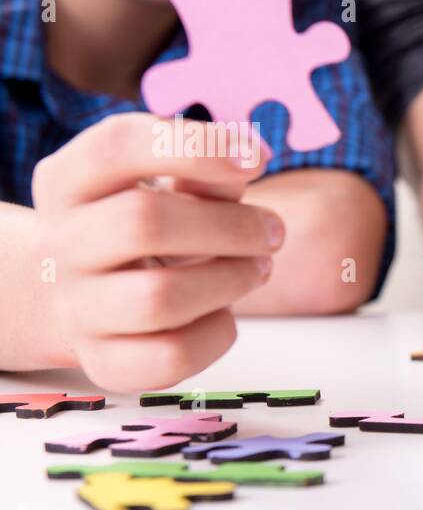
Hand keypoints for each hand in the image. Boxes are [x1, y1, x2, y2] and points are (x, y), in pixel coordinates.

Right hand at [32, 113, 283, 390]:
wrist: (97, 296)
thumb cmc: (154, 227)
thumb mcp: (171, 186)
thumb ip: (205, 171)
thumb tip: (247, 158)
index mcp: (69, 182)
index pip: (116, 146)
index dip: (196, 147)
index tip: (258, 160)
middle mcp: (62, 243)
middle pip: (142, 222)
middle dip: (230, 225)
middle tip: (273, 230)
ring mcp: (78, 308)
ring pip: (158, 298)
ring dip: (231, 279)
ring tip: (258, 267)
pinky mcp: (105, 363)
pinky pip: (171, 356)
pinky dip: (217, 333)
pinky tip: (224, 312)